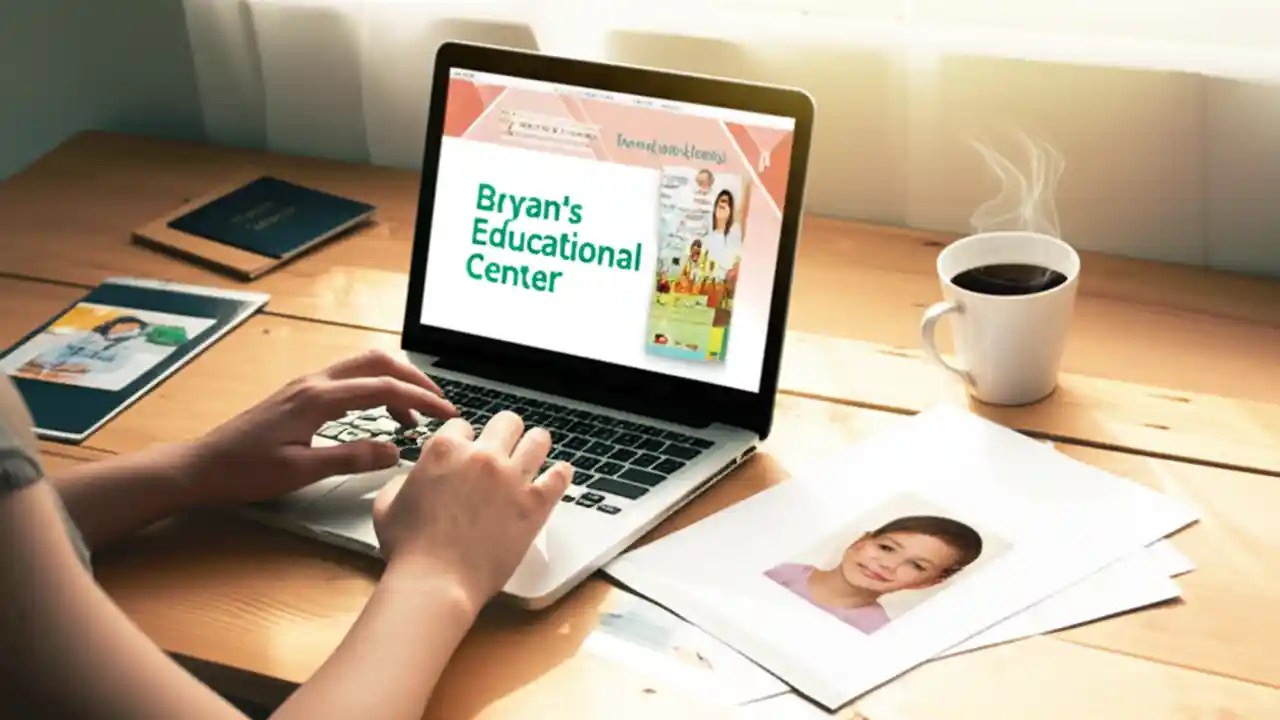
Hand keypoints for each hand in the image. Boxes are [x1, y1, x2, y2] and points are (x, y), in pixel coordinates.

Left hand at [185, 349, 457, 506]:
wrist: (202, 466)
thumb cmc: (245, 471)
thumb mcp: (301, 471)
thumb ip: (351, 458)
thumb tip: (394, 450)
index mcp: (317, 398)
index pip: (383, 387)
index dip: (420, 399)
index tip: (446, 413)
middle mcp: (314, 383)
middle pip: (377, 361)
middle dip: (414, 379)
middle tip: (438, 404)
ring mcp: (306, 386)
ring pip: (363, 367)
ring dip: (395, 383)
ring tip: (413, 416)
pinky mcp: (301, 395)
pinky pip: (348, 380)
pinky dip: (374, 390)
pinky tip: (380, 415)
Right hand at [372, 412, 572, 608]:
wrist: (436, 582)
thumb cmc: (410, 549)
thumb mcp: (388, 504)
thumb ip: (403, 481)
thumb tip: (413, 477)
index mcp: (445, 450)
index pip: (463, 425)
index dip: (464, 440)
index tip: (468, 452)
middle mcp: (482, 456)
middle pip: (507, 422)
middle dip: (504, 434)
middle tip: (504, 449)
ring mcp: (512, 478)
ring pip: (538, 439)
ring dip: (534, 445)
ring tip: (533, 455)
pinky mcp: (535, 503)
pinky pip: (560, 476)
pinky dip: (560, 474)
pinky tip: (557, 476)